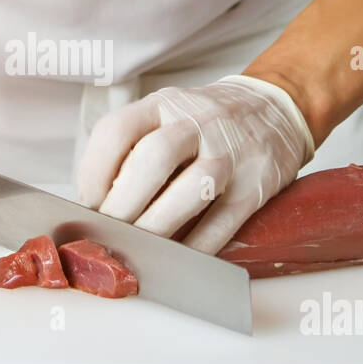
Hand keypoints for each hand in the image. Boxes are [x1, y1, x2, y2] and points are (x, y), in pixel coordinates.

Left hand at [76, 75, 313, 253]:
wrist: (274, 109)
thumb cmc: (205, 123)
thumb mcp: (166, 115)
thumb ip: (132, 149)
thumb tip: (93, 207)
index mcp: (164, 104)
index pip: (117, 130)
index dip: (95, 172)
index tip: (88, 203)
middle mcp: (197, 122)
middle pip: (152, 159)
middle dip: (123, 204)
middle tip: (107, 232)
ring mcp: (230, 153)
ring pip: (190, 190)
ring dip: (157, 227)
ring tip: (136, 248)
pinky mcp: (255, 186)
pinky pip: (222, 223)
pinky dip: (194, 247)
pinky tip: (173, 259)